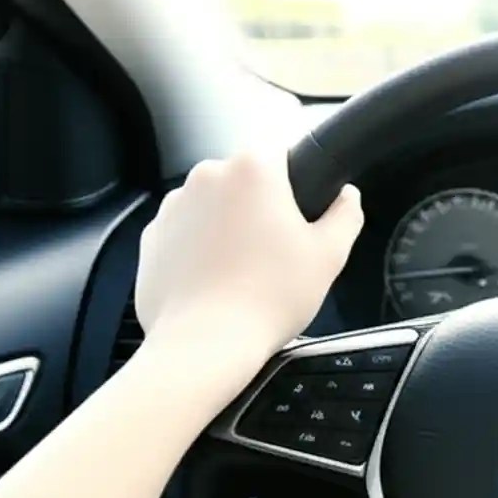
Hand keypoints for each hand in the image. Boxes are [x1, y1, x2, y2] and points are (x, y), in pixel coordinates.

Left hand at [135, 150, 363, 365]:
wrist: (204, 345)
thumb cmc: (270, 297)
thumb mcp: (329, 256)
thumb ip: (345, 214)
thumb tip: (347, 196)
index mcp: (253, 168)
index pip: (282, 152)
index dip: (297, 182)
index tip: (302, 216)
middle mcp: (207, 175)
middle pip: (245, 180)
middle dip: (261, 207)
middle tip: (279, 251)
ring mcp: (172, 206)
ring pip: (213, 206)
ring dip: (229, 227)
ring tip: (245, 273)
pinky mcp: (150, 239)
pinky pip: (185, 234)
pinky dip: (200, 251)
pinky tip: (216, 283)